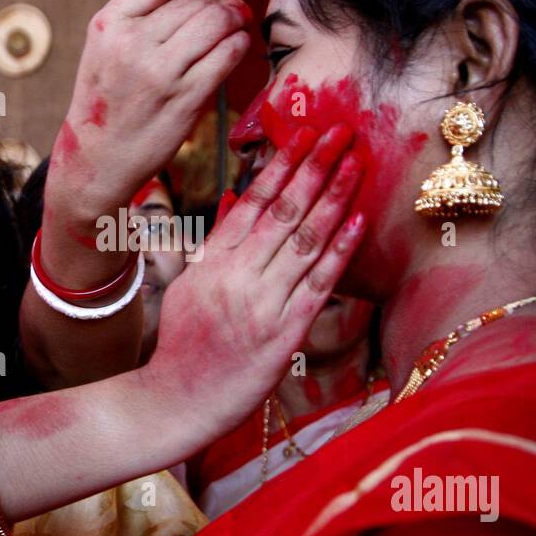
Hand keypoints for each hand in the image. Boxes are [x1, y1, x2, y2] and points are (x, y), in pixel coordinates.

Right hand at [46, 0, 251, 222]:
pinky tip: (236, 49)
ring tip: (237, 29)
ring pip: (218, 21)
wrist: (98, 160)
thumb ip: (140, 18)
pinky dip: (239, 45)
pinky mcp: (185, 98)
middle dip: (221, 3)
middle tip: (231, 15)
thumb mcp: (104, 48)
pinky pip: (228, 54)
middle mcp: (132, 42)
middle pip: (198, 0)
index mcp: (109, 23)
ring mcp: (159, 71)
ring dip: (236, 20)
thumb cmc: (108, 102)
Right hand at [138, 125, 367, 447]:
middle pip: (284, 212)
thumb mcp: (186, 287)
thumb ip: (213, 244)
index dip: (282, 164)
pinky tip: (358, 222)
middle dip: (316, 167)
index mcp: (212, 262)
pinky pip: (318, 285)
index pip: (252, 201)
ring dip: (335, 198)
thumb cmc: (182, 346)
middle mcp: (237, 276)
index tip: (304, 133)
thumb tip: (235, 198)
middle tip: (341, 132)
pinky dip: (339, 251)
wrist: (176, 402)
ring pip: (305, 241)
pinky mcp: (284, 334)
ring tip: (357, 163)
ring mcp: (262, 304)